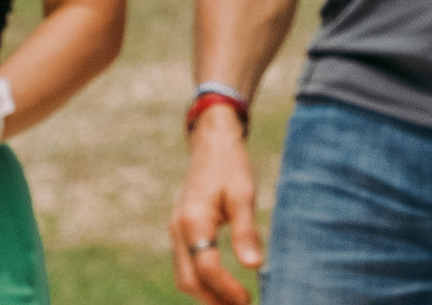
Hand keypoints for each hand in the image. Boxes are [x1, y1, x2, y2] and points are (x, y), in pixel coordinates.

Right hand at [171, 108, 263, 304]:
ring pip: (183, 275)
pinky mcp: (181, 230)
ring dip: (206, 295)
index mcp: (193, 220)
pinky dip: (201, 280)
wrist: (211, 142)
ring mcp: (176, 230)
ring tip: (233, 304)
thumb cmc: (231, 165)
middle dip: (213, 301)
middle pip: (189, 279)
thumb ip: (246, 230)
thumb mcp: (244, 193)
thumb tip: (254, 265)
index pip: (207, 267)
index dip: (226, 289)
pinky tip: (221, 286)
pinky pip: (185, 264)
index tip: (248, 300)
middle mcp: (179, 229)